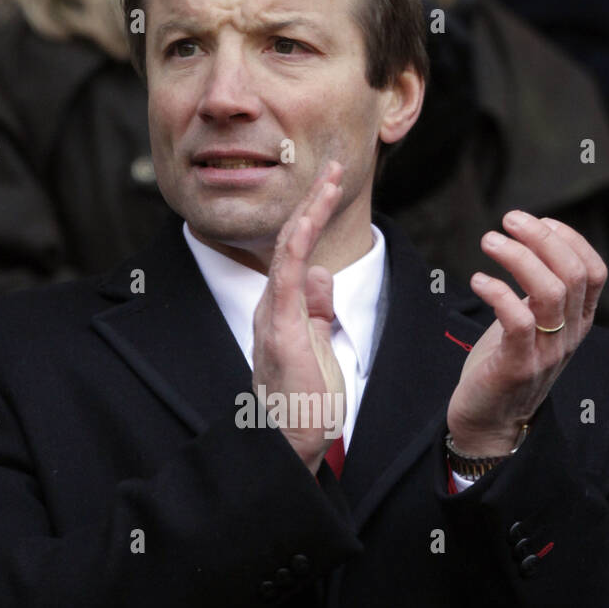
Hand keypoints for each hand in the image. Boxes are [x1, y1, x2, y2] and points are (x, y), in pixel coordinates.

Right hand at [252, 160, 346, 474]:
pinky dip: (303, 234)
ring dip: (312, 208)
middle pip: (292, 240)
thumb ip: (315, 310)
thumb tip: (321, 275)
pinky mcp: (280, 324)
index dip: (315, 217)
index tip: (334, 187)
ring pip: (290, 245)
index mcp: (282, 310)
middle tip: (336, 166)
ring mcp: (273, 313)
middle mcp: (272, 305)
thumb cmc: (304, 403)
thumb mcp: (316, 345)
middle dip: (314, 200)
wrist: (290, 441)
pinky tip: (316, 209)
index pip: (298, 252)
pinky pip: (288, 269)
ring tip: (332, 176)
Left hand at [446, 211, 607, 453]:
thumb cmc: (505, 365)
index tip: (538, 221)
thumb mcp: (532, 323)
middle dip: (541, 238)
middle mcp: (569, 336)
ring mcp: (547, 352)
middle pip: (572, 273)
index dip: (569, 239)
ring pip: (550, 292)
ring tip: (489, 240)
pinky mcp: (518, 366)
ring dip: (518, 257)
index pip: (593, 270)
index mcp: (577, 322)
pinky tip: (477, 280)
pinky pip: (517, 320)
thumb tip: (530, 243)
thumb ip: (538, 291)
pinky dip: (497, 292)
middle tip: (508, 220)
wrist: (489, 422)